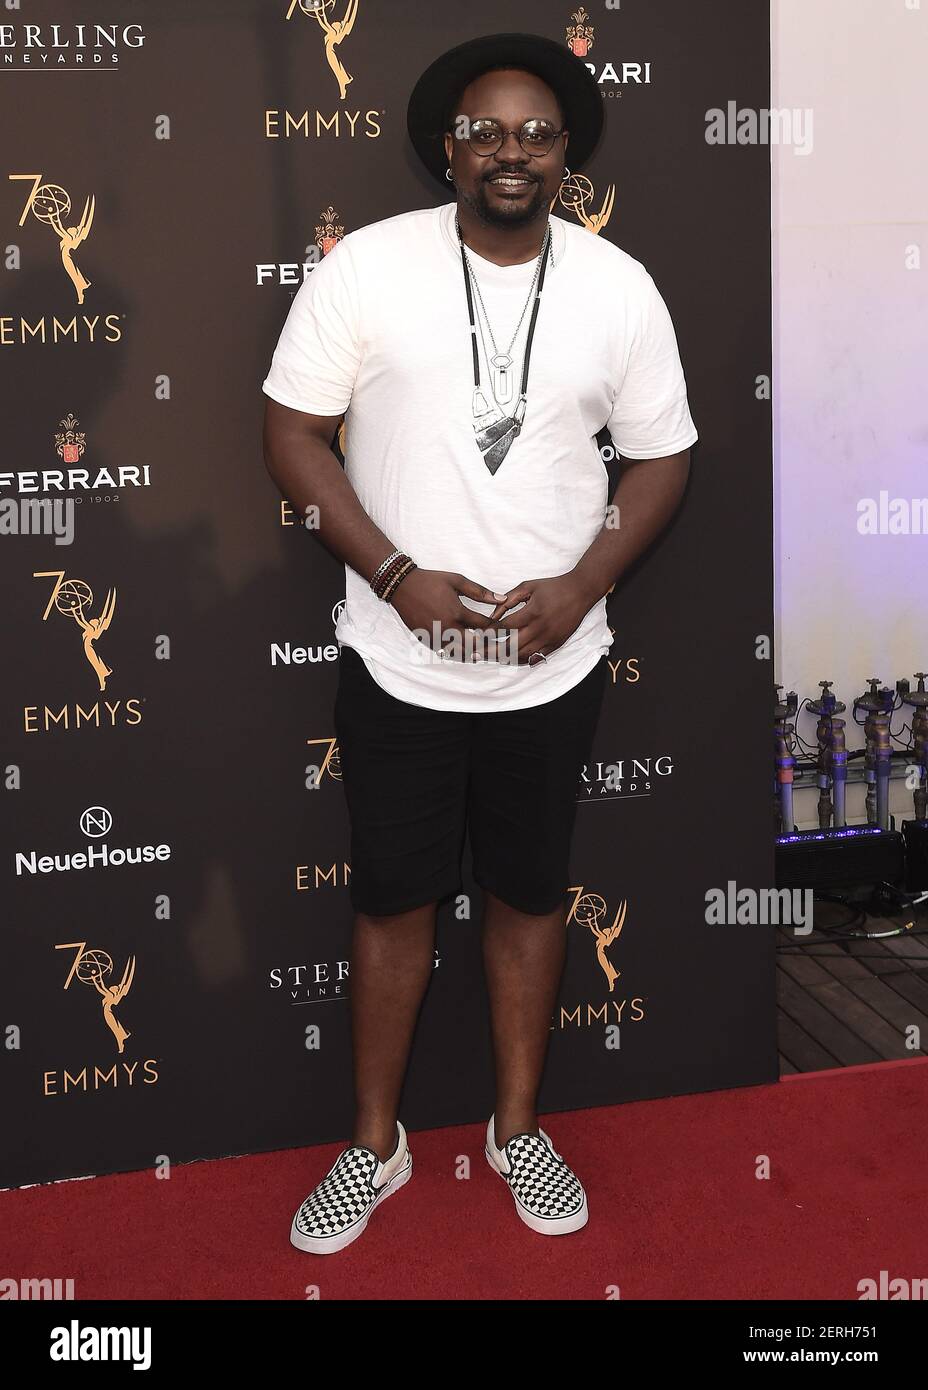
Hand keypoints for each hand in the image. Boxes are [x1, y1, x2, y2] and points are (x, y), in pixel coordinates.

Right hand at [389, 569, 508, 661]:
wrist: (402, 587)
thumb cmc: (431, 581)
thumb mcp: (457, 581)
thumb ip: (480, 592)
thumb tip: (502, 598)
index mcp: (457, 612)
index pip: (484, 626)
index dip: (497, 628)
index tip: (506, 629)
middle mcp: (448, 628)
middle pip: (475, 645)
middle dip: (488, 645)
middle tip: (499, 645)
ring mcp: (436, 637)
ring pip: (461, 654)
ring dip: (474, 653)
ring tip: (485, 651)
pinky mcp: (427, 641)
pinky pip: (447, 653)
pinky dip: (458, 653)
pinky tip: (467, 651)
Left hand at [486, 571, 599, 665]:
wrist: (581, 592)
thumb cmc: (552, 587)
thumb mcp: (528, 586)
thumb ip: (508, 600)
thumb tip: (492, 615)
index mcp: (531, 612)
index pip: (504, 627)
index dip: (488, 632)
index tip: (475, 635)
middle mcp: (540, 628)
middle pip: (509, 646)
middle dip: (490, 651)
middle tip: (476, 654)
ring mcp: (548, 639)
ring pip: (522, 655)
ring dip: (504, 658)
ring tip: (490, 658)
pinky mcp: (556, 644)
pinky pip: (536, 658)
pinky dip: (521, 660)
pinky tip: (510, 660)